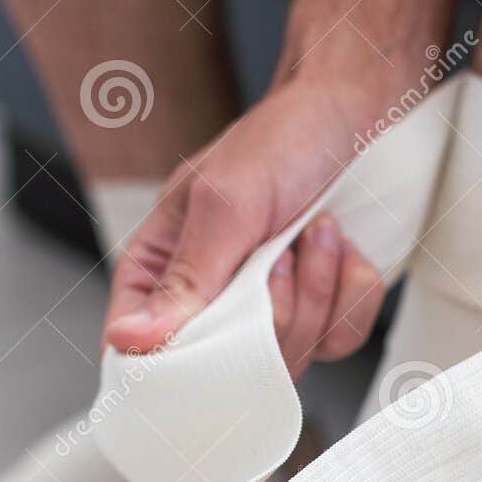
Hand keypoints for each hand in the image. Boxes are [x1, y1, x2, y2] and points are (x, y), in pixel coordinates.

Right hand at [103, 77, 387, 377]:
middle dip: (274, 311)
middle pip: (229, 368)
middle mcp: (211, 299)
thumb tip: (129, 338)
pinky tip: (341, 249)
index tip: (211, 352)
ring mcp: (267, 311)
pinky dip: (352, 292)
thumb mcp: (225, 202)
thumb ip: (186, 278)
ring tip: (315, 232)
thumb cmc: (279, 141)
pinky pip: (339, 341)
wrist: (349, 114)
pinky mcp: (319, 315)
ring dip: (318, 290)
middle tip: (281, 253)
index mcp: (162, 269)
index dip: (167, 367)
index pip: (138, 348)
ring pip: (291, 357)